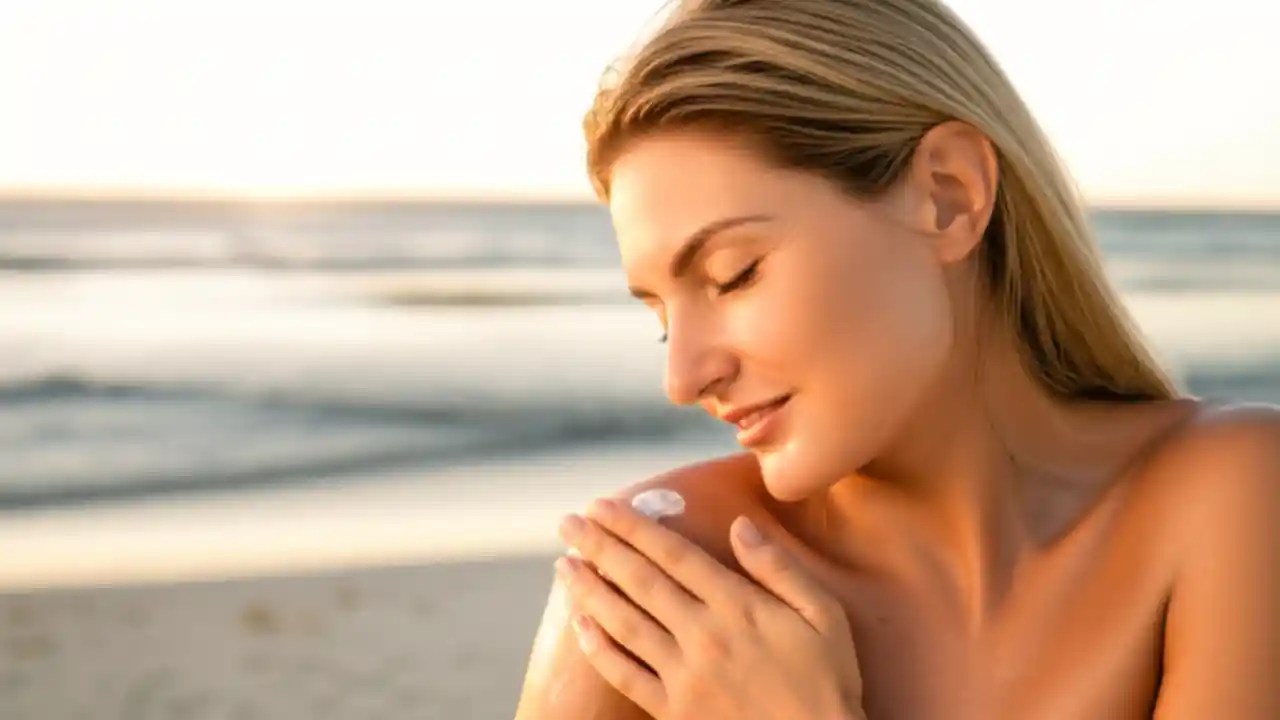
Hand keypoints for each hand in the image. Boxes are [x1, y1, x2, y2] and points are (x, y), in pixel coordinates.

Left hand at [555, 498, 864, 719]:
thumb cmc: (828, 681)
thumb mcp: (825, 615)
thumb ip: (779, 568)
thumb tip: (739, 524)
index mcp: (738, 606)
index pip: (673, 555)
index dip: (633, 527)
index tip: (603, 505)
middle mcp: (704, 635)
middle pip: (640, 581)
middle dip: (599, 547)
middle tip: (568, 523)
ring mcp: (685, 675)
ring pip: (624, 623)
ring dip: (588, 590)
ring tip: (563, 565)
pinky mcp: (675, 711)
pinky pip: (625, 675)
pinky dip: (598, 649)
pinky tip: (581, 626)